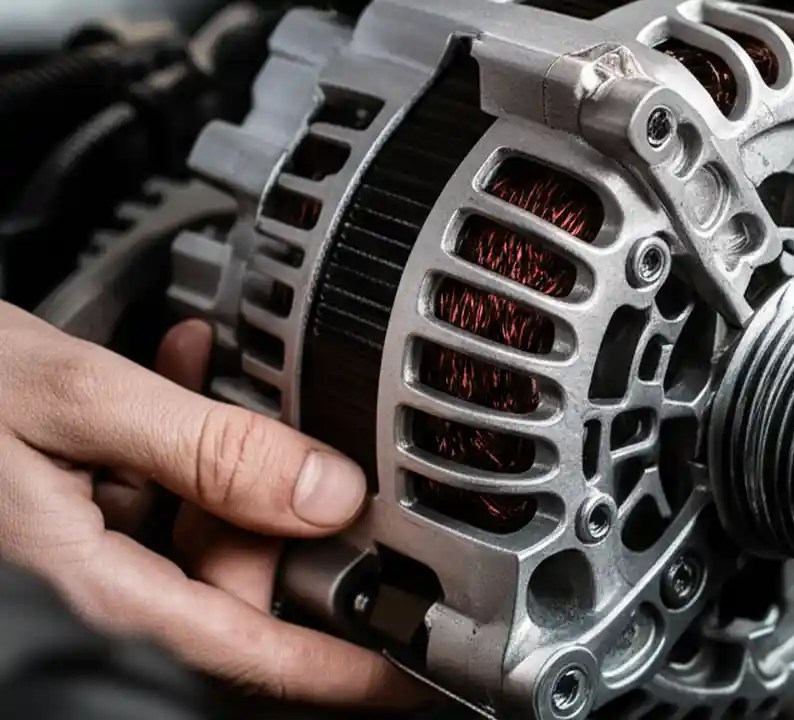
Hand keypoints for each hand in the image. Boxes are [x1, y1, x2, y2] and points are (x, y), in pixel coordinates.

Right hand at [0, 303, 425, 707]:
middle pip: (238, 571)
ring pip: (203, 516)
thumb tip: (325, 494)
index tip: (411, 672)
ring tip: (210, 369)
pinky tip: (179, 365)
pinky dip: (183, 428)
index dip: (341, 671)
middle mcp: (95, 574)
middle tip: (286, 428)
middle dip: (273, 498)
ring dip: (227, 444)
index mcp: (96, 581)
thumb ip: (208, 451)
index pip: (249, 650)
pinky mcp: (75, 502)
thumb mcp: (73, 405)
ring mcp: (84, 540)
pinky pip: (158, 483)